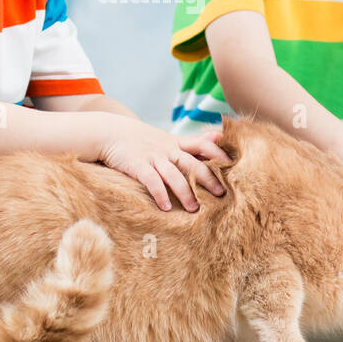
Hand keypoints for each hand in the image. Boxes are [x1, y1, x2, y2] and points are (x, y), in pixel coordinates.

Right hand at [95, 119, 228, 211]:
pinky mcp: (137, 165)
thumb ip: (191, 142)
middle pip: (192, 163)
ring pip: (173, 175)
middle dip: (208, 179)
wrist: (109, 132)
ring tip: (194, 209)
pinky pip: (151, 181)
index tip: (233, 166)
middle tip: (221, 194)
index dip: (218, 154)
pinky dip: (159, 194)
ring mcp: (152, 157)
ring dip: (185, 192)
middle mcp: (167, 149)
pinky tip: (166, 208)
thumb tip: (218, 137)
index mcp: (175, 142)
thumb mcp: (166, 137)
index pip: (202, 145)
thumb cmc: (140, 138)